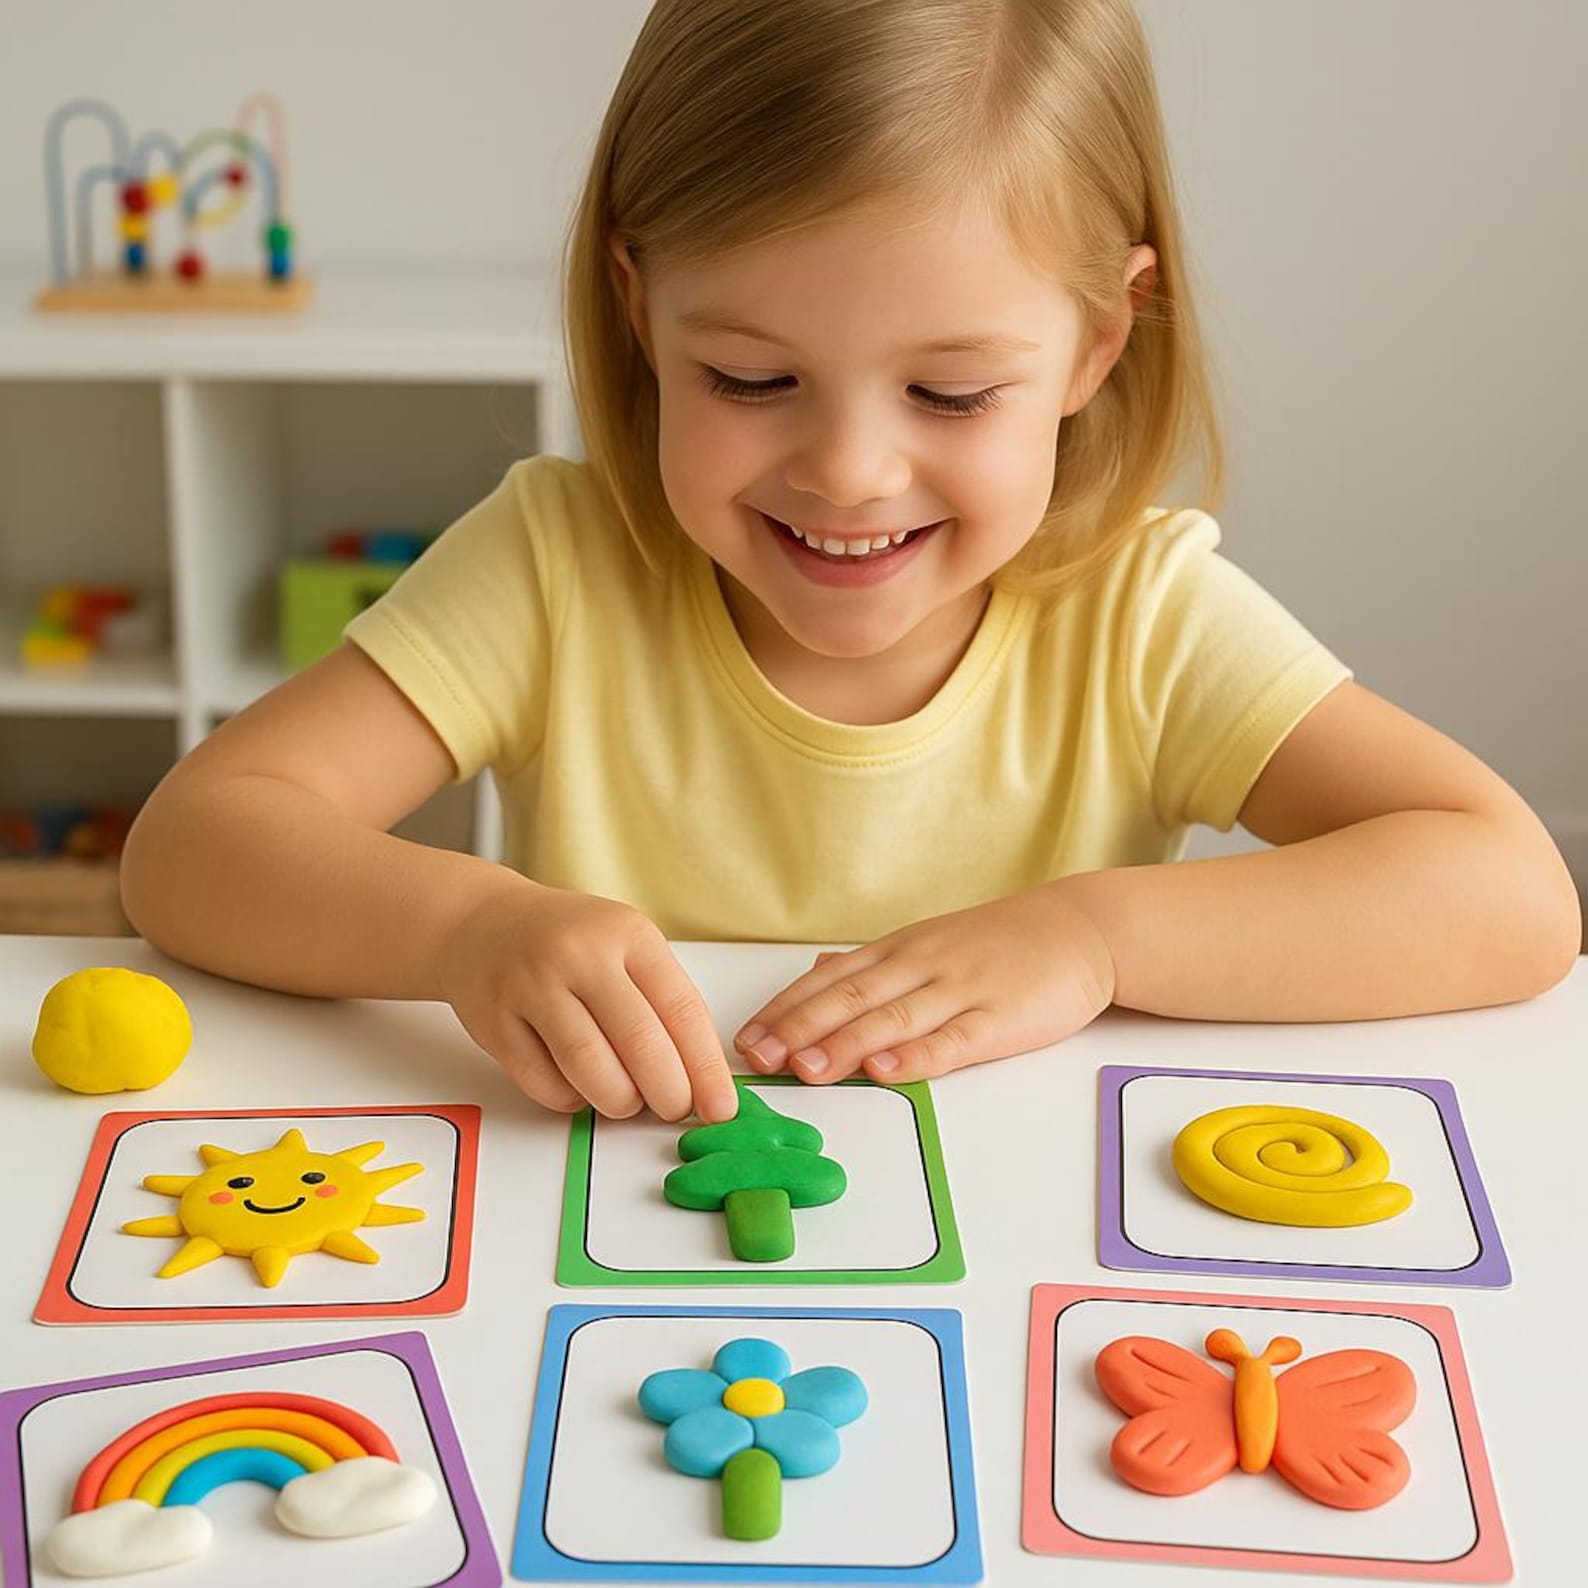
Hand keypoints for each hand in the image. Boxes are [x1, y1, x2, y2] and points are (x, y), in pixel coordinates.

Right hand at [437, 878, 738, 1121]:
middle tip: (674, 1110)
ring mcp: (532, 986)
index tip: (720, 1106)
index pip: (681, 1009)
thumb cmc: (570, 941)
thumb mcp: (626, 945)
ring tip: (627, 1102)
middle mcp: (580, 954)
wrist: (482, 922)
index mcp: (628, 934)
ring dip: (619, 1100)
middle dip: (668, 1092)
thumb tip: (703, 1078)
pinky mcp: (495, 1021)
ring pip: (589, 1067)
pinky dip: (571, 1100)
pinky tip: (580, 1089)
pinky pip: (543, 1083)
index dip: (705, 1067)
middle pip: (639, 1043)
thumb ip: (662, 1002)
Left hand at [731, 882, 1116, 1084]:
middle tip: (757, 1057)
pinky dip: (917, 1056)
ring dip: (845, 1044)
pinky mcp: (999, 1019)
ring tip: (805, 1068)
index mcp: (899, 950)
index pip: (828, 979)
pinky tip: (886, 1071)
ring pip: (893, 1018)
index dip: (784, 1009)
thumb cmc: (1000, 942)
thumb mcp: (928, 942)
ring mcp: (960, 990)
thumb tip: (816, 969)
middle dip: (799, 1028)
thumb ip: (873, 963)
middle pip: (850, 997)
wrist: (1080, 930)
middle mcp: (921, 965)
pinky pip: (953, 1039)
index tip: (745, 1039)